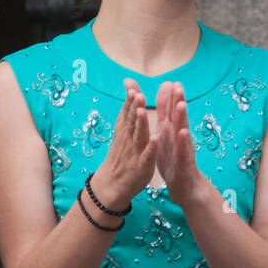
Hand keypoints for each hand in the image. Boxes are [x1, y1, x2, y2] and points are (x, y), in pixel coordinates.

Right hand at [90, 79, 156, 210]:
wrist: (111, 183)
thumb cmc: (121, 152)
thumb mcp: (123, 127)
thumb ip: (128, 106)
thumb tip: (130, 83)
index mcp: (126, 129)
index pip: (128, 110)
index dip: (130, 98)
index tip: (132, 85)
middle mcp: (129, 138)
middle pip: (132, 120)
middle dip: (135, 107)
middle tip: (137, 94)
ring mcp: (135, 152)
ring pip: (139, 136)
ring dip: (141, 124)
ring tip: (143, 112)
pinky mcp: (143, 166)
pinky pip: (148, 156)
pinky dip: (151, 148)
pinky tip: (156, 139)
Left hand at [153, 81, 205, 206]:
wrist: (185, 186)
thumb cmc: (173, 157)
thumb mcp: (166, 133)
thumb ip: (166, 111)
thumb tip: (165, 88)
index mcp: (171, 130)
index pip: (171, 111)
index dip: (171, 97)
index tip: (170, 81)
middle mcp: (178, 137)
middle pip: (179, 117)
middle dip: (178, 101)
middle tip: (178, 86)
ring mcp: (183, 150)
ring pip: (183, 132)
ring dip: (182, 118)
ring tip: (181, 105)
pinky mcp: (184, 164)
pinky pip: (183, 152)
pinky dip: (183, 143)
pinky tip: (183, 134)